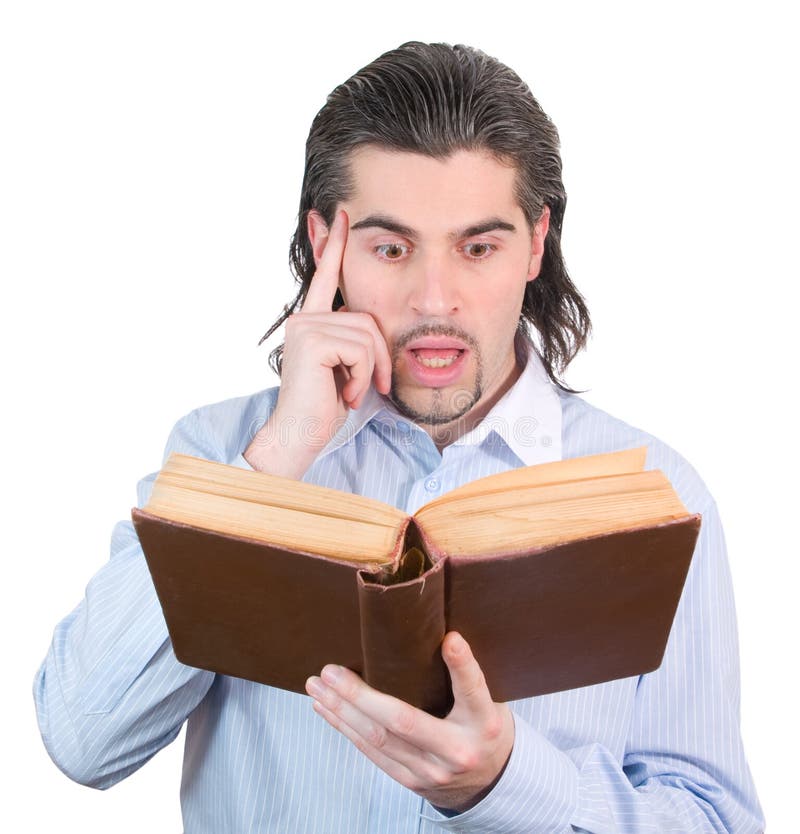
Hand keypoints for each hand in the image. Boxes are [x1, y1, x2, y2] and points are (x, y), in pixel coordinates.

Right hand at [245, 209, 391, 477]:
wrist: (301, 434)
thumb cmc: (325, 406)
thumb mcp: (344, 367)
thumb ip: (352, 341)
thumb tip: (368, 324)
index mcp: (311, 321)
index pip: (325, 277)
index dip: (333, 246)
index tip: (338, 214)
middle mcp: (304, 318)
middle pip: (368, 319)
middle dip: (379, 356)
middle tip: (375, 387)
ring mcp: (305, 326)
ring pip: (367, 335)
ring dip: (371, 371)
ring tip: (352, 393)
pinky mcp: (312, 340)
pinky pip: (360, 350)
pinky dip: (362, 377)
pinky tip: (344, 394)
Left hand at [304, 632, 514, 812]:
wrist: (492, 782)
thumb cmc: (483, 727)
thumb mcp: (489, 700)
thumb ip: (465, 677)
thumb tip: (438, 632)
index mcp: (484, 722)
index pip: (473, 690)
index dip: (462, 665)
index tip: (450, 639)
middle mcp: (457, 750)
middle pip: (404, 721)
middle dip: (361, 696)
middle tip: (331, 671)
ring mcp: (431, 770)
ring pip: (378, 738)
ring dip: (341, 710)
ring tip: (318, 685)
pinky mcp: (411, 781)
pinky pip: (373, 752)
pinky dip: (346, 728)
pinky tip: (328, 710)